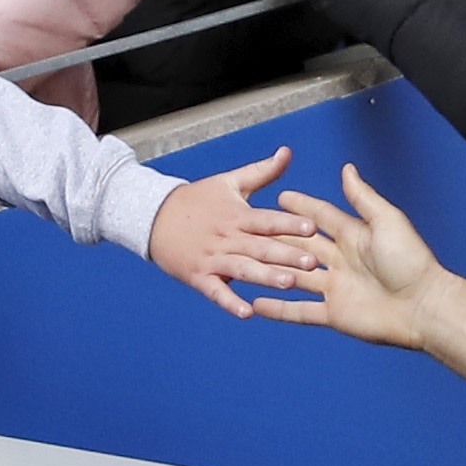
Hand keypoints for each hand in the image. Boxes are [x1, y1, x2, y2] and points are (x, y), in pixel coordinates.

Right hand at [144, 142, 318, 317]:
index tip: (313, 227)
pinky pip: (216, 292)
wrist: (153, 216)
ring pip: (243, 269)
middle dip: (287, 255)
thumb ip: (262, 171)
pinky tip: (247, 313)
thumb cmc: (197, 199)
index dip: (289, 224)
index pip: (267, 219)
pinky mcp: (198, 276)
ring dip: (265, 277)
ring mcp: (213, 258)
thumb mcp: (229, 182)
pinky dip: (230, 302)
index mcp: (238, 215)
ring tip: (288, 284)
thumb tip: (288, 151)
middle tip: (313, 263)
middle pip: (260, 247)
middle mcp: (228, 237)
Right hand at [249, 160, 446, 346]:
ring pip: (295, 276)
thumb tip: (348, 168)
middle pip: (301, 246)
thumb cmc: (410, 261)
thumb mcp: (386, 221)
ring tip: (245, 265)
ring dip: (272, 270)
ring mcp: (336, 287)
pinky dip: (278, 308)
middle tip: (251, 228)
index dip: (301, 207)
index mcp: (353, 236)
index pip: (320, 217)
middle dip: (278, 237)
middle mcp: (341, 260)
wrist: (422, 306)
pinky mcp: (334, 313)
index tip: (280, 196)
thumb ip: (362, 197)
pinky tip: (255, 303)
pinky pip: (300, 310)